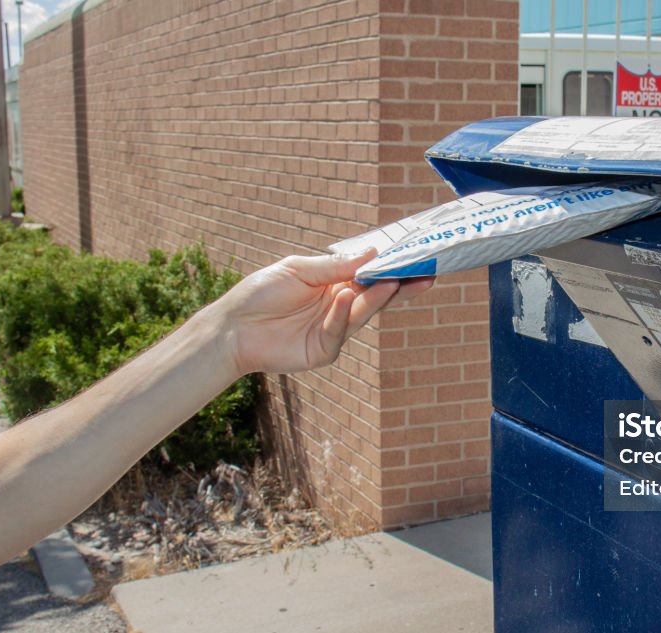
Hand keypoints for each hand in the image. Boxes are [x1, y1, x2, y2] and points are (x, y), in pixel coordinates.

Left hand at [214, 250, 433, 374]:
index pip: (371, 275)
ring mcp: (334, 330)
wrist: (233, 327)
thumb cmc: (262, 292)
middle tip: (427, 274)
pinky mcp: (323, 351)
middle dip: (402, 285)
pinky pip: (338, 331)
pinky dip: (341, 314)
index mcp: (335, 284)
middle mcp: (339, 307)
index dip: (393, 268)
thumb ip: (335, 265)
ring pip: (363, 312)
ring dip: (377, 297)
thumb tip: (373, 253)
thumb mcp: (299, 269)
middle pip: (377, 296)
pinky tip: (343, 297)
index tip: (417, 257)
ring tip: (392, 281)